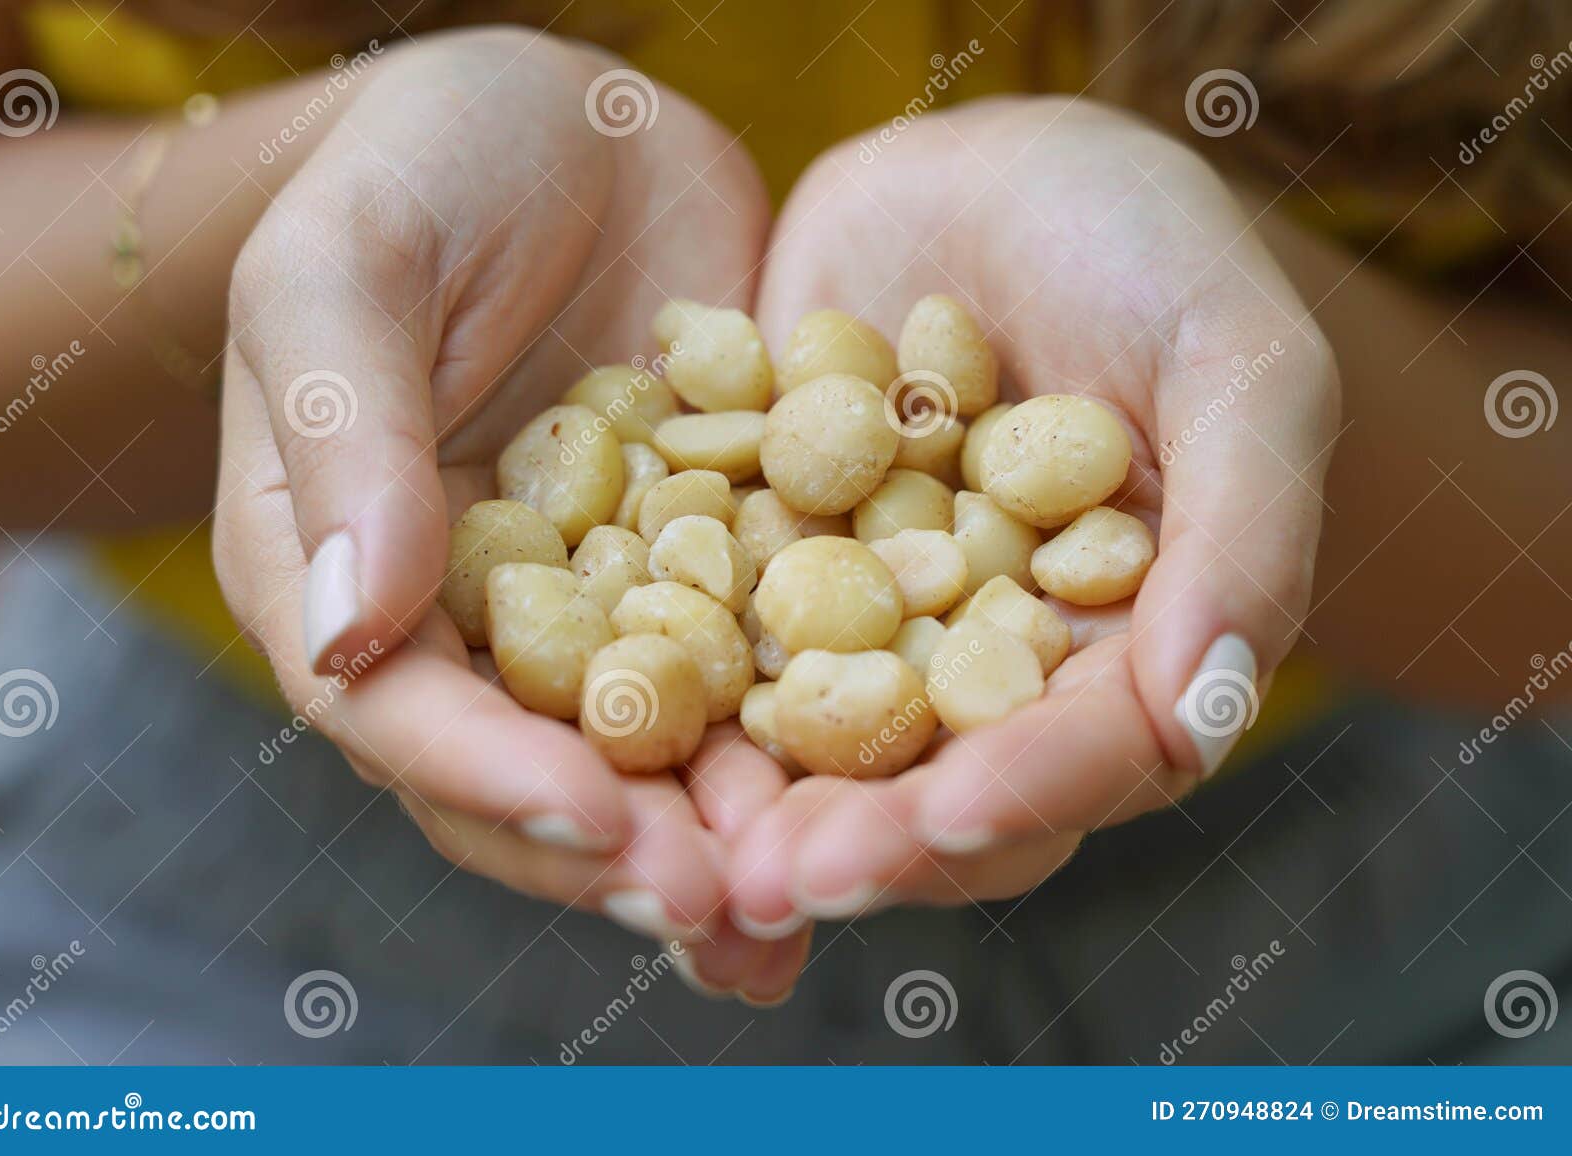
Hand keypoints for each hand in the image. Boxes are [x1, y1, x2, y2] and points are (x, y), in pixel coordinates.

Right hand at [213, 29, 802, 998]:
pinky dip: (808, 740)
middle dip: (627, 854)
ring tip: (809, 910)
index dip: (493, 780)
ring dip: (729, 840)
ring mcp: (600, 605)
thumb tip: (357, 636)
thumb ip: (344, 437)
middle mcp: (472, 622)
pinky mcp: (710, 568)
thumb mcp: (345, 266)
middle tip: (728, 914)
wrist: (563, 128)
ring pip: (653, 753)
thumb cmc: (418, 167)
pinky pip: (756, 669)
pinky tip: (883, 800)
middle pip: (532, 773)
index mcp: (345, 576)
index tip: (601, 822)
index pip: (400, 712)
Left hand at [727, 97, 1339, 927]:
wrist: (994, 171)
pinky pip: (711, 640)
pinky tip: (595, 723)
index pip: (1082, 759)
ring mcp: (868, 626)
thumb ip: (1246, 531)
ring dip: (747, 806)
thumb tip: (1210, 713)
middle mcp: (985, 667)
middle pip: (932, 787)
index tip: (941, 821)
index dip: (1018, 795)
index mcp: (1116, 651)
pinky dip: (662, 685)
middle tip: (772, 883)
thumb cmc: (1152, 249)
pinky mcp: (769, 569)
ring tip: (678, 850)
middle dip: (859, 842)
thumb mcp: (1238, 363)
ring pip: (812, 745)